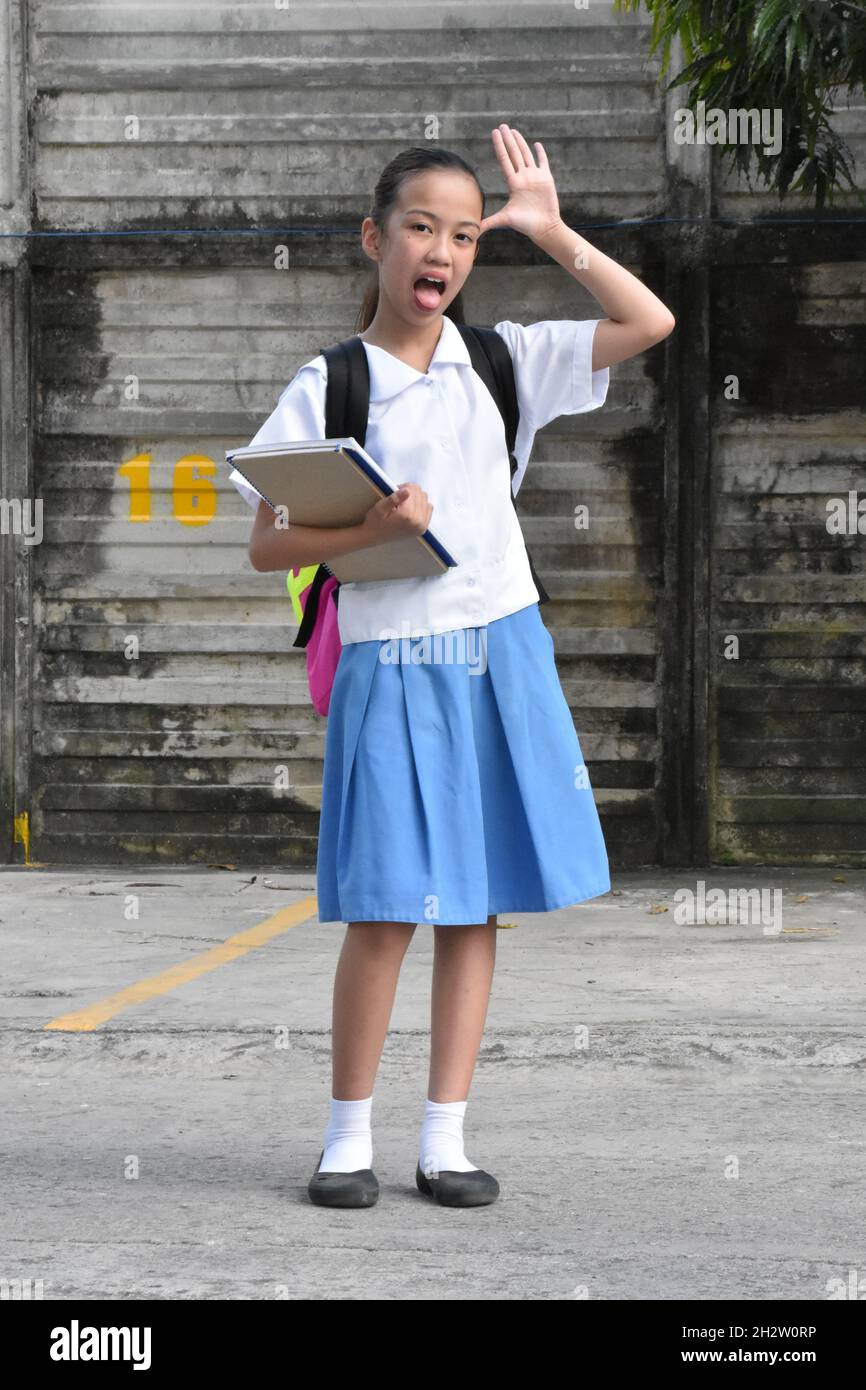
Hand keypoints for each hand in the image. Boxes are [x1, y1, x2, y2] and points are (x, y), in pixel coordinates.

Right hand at [359, 483, 432, 547]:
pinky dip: (420, 505)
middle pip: (420, 493)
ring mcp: (422, 526)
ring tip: (402, 505)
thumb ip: (394, 499)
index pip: (412, 489)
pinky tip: (410, 509)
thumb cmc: (374, 521)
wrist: (374, 537)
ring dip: (415, 498)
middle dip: (409, 492)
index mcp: (407, 516)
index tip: (394, 493)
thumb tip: (407, 491)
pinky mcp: (423, 528)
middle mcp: (418, 522)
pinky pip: (429, 508)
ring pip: (425, 499)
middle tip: (397, 500)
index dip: (402, 487)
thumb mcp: (380, 508)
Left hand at [479, 124, 561, 241]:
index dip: (500, 146)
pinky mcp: (546, 179)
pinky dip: (540, 154)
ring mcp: (534, 177)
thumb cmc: (525, 225)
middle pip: (514, 154)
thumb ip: (489, 222)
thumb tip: (474, 230)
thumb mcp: (504, 220)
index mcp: (513, 183)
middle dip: (508, 140)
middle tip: (502, 126)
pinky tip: (537, 144)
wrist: (544, 228)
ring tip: (514, 131)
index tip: (494, 134)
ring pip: (526, 155)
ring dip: (520, 143)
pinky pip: (543, 162)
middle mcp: (523, 177)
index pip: (504, 160)